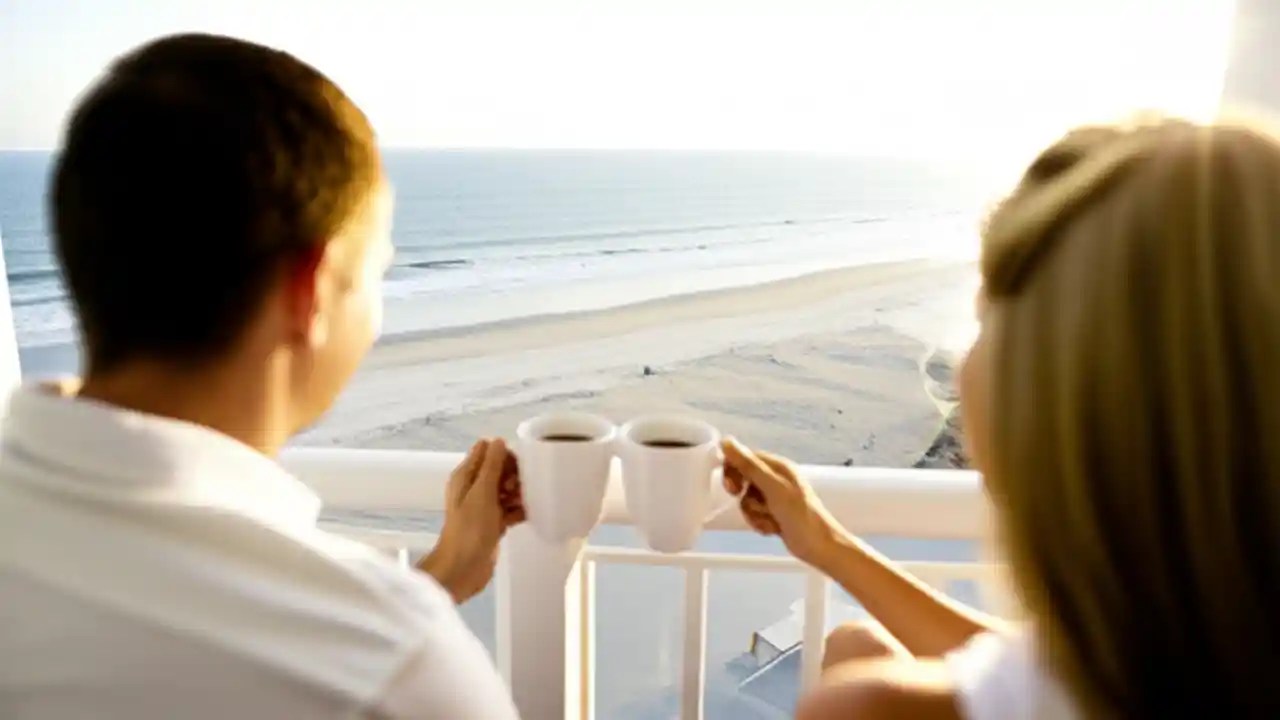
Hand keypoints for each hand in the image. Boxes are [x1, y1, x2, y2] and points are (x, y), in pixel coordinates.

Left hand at [419, 438, 524, 602]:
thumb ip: (491, 466)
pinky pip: (511, 510)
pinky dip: (521, 510)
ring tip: (524, 502)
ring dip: (520, 493)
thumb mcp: (482, 492)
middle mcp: (473, 489)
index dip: (505, 456)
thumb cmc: (468, 532)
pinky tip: (530, 514)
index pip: (488, 452)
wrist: (462, 569)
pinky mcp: (494, 524)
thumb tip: (498, 441)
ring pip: (508, 490)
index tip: (515, 469)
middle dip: (515, 475)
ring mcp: (484, 507)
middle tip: (517, 489)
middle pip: (501, 470)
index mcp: (465, 476)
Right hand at [722, 437, 849, 569]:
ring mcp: (774, 497)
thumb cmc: (801, 515)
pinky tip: (773, 529)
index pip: (744, 457)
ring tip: (771, 520)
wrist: (819, 547)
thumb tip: (726, 441)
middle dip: (744, 497)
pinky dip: (759, 522)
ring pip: (747, 500)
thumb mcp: (773, 488)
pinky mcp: (773, 513)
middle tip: (753, 507)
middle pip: (743, 479)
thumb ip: (749, 466)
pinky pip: (753, 513)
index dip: (734, 472)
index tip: (733, 489)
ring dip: (754, 513)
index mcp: (777, 466)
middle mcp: (775, 478)